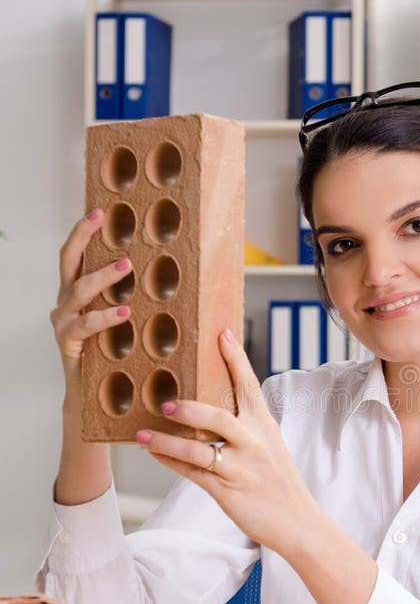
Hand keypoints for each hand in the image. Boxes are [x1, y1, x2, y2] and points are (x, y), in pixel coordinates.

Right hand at [50, 209, 132, 388]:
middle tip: (103, 221)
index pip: (75, 255)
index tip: (99, 211)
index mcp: (77, 292)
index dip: (83, 232)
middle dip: (83, 237)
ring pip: (80, 289)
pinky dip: (105, 317)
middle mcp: (66, 302)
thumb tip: (170, 279)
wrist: (89, 393)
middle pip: (68, 261)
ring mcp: (64, 320)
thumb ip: (130, 299)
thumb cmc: (109, 354)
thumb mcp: (121, 321)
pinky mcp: (67, 341)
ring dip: (104, 276)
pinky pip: (85, 324)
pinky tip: (124, 313)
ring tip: (126, 266)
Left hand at [135, 329, 321, 553]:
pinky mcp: (227, 491)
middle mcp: (254, 442)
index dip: (234, 358)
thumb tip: (216, 406)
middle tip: (164, 402)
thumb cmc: (280, 481)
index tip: (222, 333)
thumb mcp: (271, 445)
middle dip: (188, 408)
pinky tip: (153, 452)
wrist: (298, 521)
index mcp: (264, 425)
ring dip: (166, 440)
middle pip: (217, 416)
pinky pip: (192, 473)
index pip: (248, 385)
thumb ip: (248, 425)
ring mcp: (240, 467)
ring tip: (142, 432)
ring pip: (197, 449)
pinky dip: (169, 461)